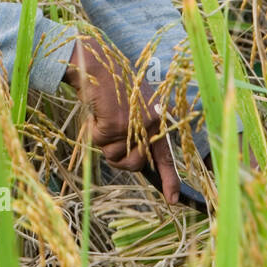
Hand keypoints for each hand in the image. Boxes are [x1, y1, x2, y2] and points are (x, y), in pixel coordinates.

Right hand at [63, 37, 179, 203]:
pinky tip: (96, 112)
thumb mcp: (132, 108)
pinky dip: (93, 129)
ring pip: (114, 156)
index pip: (166, 156)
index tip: (173, 201)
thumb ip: (137, 132)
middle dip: (120, 157)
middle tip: (110, 134)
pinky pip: (99, 142)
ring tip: (104, 117)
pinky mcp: (116, 124)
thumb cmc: (112, 86)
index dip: (170, 179)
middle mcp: (149, 123)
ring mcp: (133, 125)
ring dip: (104, 143)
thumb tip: (135, 160)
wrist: (97, 65)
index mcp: (156, 120)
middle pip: (135, 164)